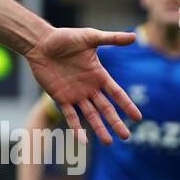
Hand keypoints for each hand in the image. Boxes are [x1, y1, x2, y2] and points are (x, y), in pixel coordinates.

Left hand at [24, 27, 139, 143]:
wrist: (40, 43)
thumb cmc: (65, 38)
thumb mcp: (90, 37)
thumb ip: (111, 39)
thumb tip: (134, 37)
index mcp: (99, 75)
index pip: (117, 93)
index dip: (127, 105)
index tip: (138, 117)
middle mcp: (89, 87)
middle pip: (106, 108)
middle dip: (116, 122)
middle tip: (127, 136)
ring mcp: (75, 94)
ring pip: (90, 115)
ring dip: (99, 129)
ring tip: (109, 142)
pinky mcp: (60, 97)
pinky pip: (70, 115)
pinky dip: (76, 128)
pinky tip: (82, 141)